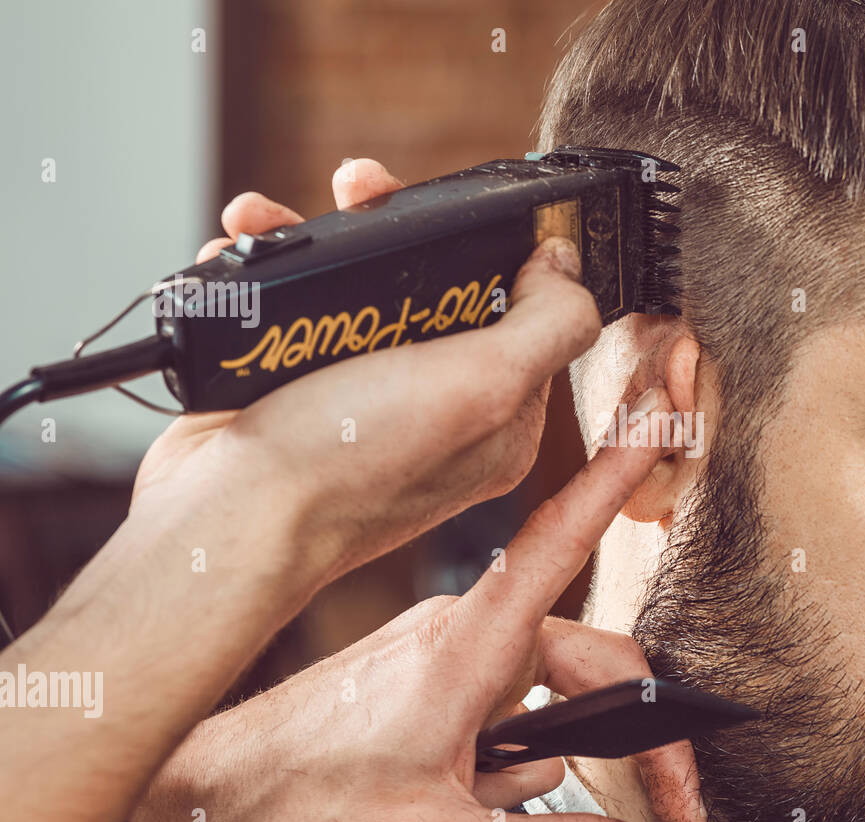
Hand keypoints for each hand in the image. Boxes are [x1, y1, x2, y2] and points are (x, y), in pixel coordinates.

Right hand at [132, 159, 598, 586]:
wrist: (222, 516)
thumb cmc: (346, 464)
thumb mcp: (483, 387)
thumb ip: (547, 325)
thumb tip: (566, 267)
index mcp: (499, 415)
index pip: (525, 311)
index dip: (498, 248)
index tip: (463, 210)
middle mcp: (437, 406)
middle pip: (437, 286)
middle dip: (397, 227)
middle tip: (357, 187)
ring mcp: (364, 398)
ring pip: (358, 290)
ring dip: (316, 238)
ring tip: (269, 219)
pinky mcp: (296, 390)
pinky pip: (294, 310)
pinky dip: (268, 274)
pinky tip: (241, 255)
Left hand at [133, 388, 702, 821]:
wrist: (213, 800)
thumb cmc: (302, 805)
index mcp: (466, 648)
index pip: (560, 542)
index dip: (615, 478)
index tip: (654, 421)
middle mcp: (461, 631)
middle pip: (584, 654)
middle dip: (633, 728)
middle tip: (670, 803)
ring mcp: (442, 647)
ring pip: (544, 684)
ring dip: (555, 750)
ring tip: (513, 810)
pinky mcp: (426, 669)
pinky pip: (504, 696)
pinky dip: (510, 750)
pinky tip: (478, 792)